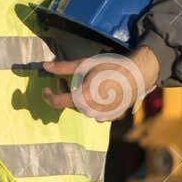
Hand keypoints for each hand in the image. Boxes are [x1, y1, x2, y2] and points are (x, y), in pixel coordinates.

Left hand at [41, 45, 160, 120]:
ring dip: (77, 98)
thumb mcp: (84, 64)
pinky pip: (95, 113)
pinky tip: (95, 93)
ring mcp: (103, 115)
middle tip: (63, 80)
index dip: (48, 96)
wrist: (137, 74)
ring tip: (81, 84)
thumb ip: (62, 67)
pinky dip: (91, 104)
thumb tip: (44, 66)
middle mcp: (92, 110)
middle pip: (70, 105)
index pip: (57, 102)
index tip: (45, 89)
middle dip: (64, 93)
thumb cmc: (110, 67)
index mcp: (83, 98)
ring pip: (82, 109)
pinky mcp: (112, 116)